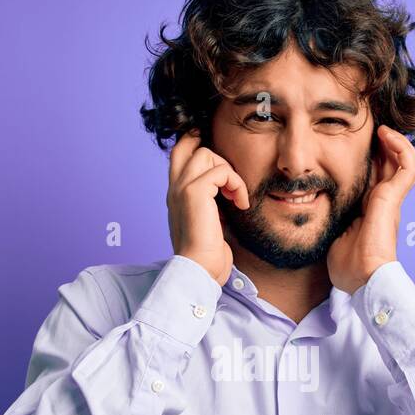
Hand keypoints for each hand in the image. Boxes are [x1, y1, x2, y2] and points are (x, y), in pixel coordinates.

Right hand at [166, 129, 249, 285]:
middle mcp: (174, 188)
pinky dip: (237, 184)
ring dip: (229, 172)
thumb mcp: (205, 222)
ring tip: (235, 196)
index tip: (221, 165)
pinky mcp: (195, 191)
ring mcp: (182, 187)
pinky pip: (222, 170)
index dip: (196, 147)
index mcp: (174, 195)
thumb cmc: (205, 255)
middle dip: (212, 151)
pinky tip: (240, 204)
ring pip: (206, 153)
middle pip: (187, 145)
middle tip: (230, 176)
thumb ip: (208, 203)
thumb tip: (223, 190)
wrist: (199, 269)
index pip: (178, 155)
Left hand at [327, 125, 414, 293]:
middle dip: (381, 144)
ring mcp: (390, 199)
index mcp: (369, 209)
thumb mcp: (331, 232)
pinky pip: (408, 166)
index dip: (368, 157)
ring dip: (395, 141)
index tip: (354, 142)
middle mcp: (383, 201)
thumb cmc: (347, 266)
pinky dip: (401, 147)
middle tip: (368, 127)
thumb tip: (306, 205)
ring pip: (404, 160)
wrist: (362, 280)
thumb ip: (327, 217)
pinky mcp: (392, 199)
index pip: (373, 175)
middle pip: (389, 163)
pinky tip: (385, 136)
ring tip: (381, 129)